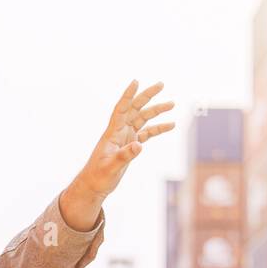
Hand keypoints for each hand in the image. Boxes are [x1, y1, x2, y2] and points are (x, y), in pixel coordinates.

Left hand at [61, 80, 174, 230]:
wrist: (95, 185)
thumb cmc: (98, 176)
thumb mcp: (110, 167)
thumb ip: (124, 156)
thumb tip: (139, 145)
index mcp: (112, 133)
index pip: (121, 109)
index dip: (128, 95)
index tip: (136, 81)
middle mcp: (119, 131)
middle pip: (135, 108)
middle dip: (147, 96)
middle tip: (161, 84)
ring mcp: (126, 137)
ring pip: (143, 119)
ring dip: (156, 111)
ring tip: (172, 104)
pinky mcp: (131, 145)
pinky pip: (147, 133)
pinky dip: (158, 128)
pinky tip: (171, 125)